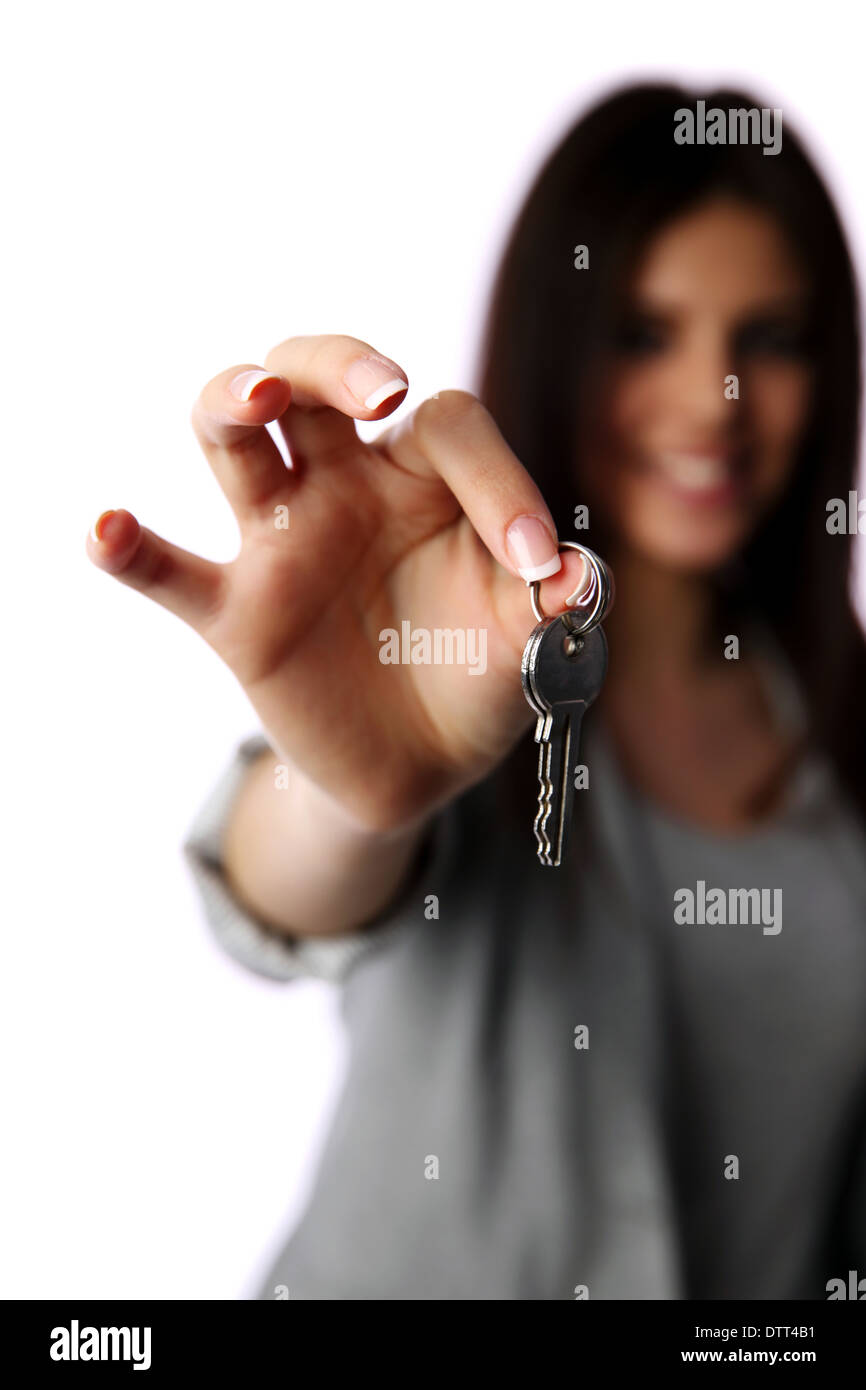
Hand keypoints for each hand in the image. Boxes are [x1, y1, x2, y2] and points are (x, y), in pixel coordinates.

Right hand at [86, 334, 590, 829]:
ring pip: (236, 435)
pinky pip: (169, 570)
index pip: (448, 425)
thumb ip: (555, 604)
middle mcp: (348, 485)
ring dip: (237, 397)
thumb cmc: (479, 678)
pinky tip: (106, 528)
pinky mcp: (239, 612)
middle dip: (340, 363)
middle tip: (383, 391)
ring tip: (260, 398)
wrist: (422, 766)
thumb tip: (576, 577)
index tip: (535, 565)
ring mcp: (285, 541)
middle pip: (319, 375)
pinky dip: (130, 549)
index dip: (496, 480)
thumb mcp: (532, 642)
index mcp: (428, 476)